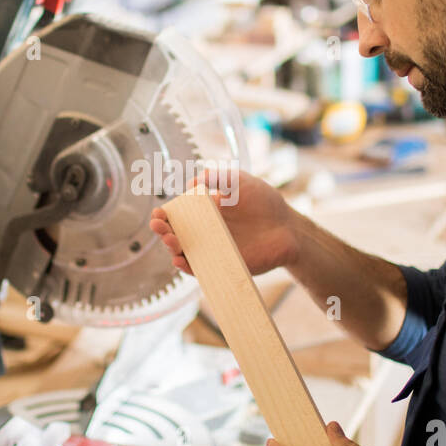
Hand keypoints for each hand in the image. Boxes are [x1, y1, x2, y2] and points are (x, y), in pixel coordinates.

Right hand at [149, 169, 299, 276]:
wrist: (287, 227)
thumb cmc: (264, 200)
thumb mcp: (238, 181)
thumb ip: (216, 178)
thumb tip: (191, 183)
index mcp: (205, 211)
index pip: (177, 214)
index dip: (164, 216)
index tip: (158, 214)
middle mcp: (205, 231)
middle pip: (176, 234)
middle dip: (163, 232)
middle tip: (159, 227)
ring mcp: (213, 249)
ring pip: (185, 252)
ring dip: (173, 249)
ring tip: (171, 241)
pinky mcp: (223, 264)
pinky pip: (201, 268)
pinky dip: (188, 266)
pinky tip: (180, 260)